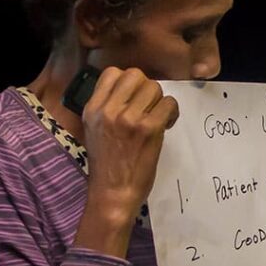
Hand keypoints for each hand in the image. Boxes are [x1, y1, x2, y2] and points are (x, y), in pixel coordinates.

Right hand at [81, 67, 179, 216]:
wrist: (112, 192)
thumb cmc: (106, 165)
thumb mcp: (95, 129)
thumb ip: (107, 108)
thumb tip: (131, 91)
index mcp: (93, 108)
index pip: (112, 72)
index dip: (128, 82)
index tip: (134, 98)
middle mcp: (109, 110)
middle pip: (136, 75)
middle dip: (147, 89)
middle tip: (149, 108)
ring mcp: (129, 118)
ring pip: (154, 88)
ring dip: (160, 101)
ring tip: (158, 118)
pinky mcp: (149, 129)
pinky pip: (169, 104)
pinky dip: (172, 113)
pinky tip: (167, 126)